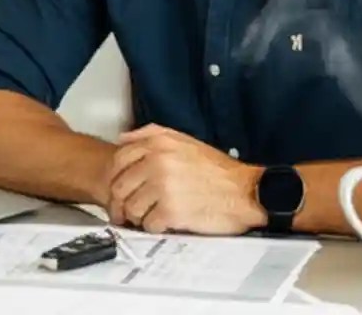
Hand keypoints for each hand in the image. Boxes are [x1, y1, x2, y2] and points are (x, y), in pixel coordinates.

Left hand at [106, 124, 265, 234]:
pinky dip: (154, 227)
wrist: (246, 192)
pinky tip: (165, 222)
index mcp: (158, 144)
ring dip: (138, 217)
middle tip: (128, 211)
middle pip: (119, 187)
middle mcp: (158, 162)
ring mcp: (163, 187)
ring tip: (151, 216)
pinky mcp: (171, 210)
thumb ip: (151, 134)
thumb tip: (123, 139)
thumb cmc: (218, 171)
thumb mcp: (185, 141)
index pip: (118, 160)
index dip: (115, 178)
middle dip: (122, 202)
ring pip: (130, 208)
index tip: (120, 188)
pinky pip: (147, 224)